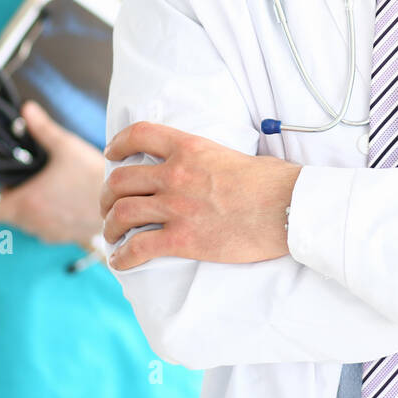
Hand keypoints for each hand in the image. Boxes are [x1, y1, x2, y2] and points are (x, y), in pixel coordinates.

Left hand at [0, 101, 105, 247]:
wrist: (124, 199)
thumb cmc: (93, 175)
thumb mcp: (66, 146)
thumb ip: (42, 128)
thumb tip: (27, 110)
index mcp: (28, 202)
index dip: (3, 196)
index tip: (17, 183)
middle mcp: (36, 223)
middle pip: (14, 216)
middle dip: (22, 200)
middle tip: (39, 182)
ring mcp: (53, 233)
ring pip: (33, 225)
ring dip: (38, 212)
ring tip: (57, 191)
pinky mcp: (68, 238)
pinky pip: (52, 231)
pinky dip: (55, 220)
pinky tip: (70, 202)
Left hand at [101, 121, 301, 269]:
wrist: (290, 209)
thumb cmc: (276, 184)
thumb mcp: (239, 155)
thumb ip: (213, 159)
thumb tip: (213, 169)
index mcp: (191, 147)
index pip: (140, 135)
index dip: (119, 144)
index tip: (112, 155)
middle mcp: (176, 173)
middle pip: (121, 180)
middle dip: (107, 195)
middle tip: (108, 206)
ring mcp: (177, 207)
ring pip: (122, 213)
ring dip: (110, 226)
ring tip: (111, 235)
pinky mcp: (183, 239)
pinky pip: (138, 248)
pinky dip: (122, 256)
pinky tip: (120, 262)